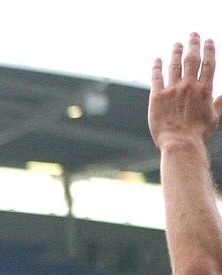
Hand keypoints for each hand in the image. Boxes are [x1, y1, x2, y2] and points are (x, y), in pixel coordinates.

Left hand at [149, 33, 221, 149]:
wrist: (179, 142)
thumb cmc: (198, 133)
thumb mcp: (214, 118)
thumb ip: (218, 104)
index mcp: (205, 89)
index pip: (209, 64)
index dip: (209, 50)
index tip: (209, 40)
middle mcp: (189, 86)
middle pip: (192, 59)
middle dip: (193, 44)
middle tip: (193, 34)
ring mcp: (172, 90)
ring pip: (174, 65)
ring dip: (176, 52)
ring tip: (177, 44)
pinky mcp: (157, 97)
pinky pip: (156, 78)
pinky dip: (157, 67)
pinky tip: (157, 60)